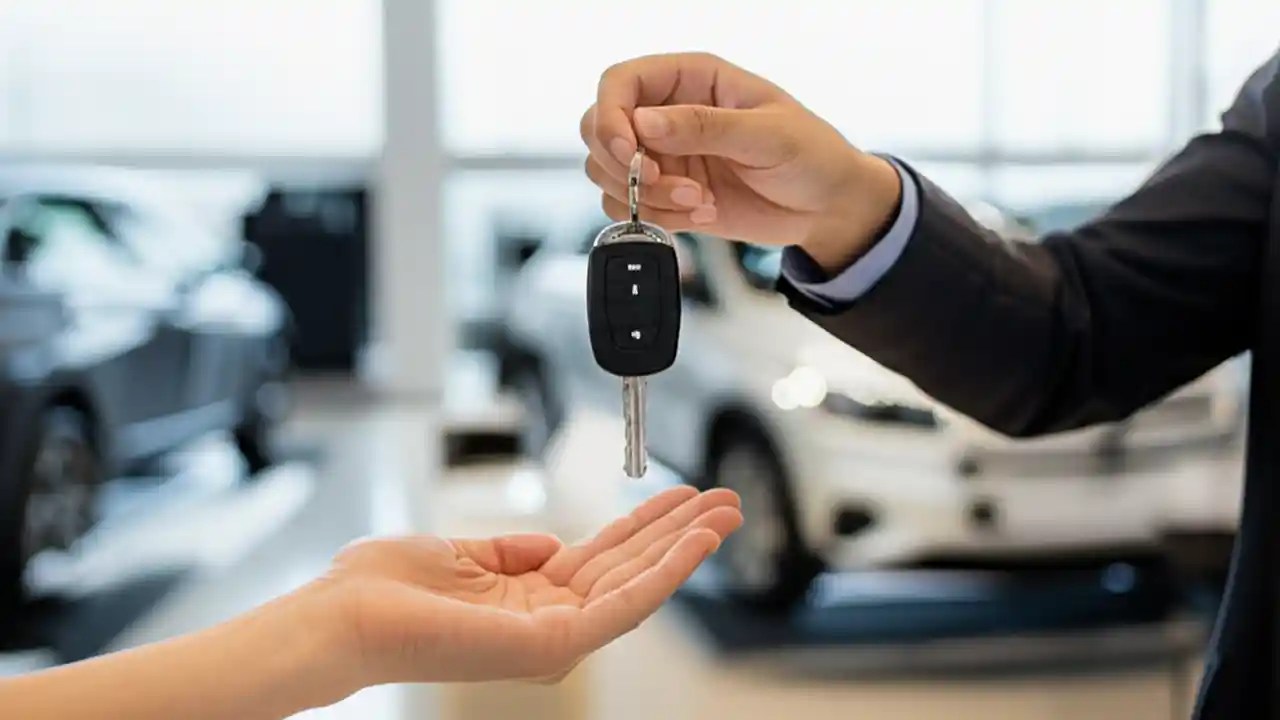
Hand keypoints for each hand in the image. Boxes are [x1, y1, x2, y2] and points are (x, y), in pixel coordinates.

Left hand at [309, 486, 740, 693]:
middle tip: (727, 501)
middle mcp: (548, 620)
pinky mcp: (553, 642)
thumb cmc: (382, 589)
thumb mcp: (462, 553)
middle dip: (681, 531)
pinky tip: (693, 542)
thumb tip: (555, 542)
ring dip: (686, 547)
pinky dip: (665, 571)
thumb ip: (513, 549)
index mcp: (528, 598)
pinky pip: (625, 602)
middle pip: (631, 568)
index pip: (605, 558)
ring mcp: (553, 636)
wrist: (344, 615)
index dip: (647, 525)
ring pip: (639, 584)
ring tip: (727, 514)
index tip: (681, 497)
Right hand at [581, 52, 901, 272]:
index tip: (629, 152)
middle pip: (599, 128)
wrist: (827, 207)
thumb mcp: (767, 133)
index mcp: (692, 79)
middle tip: (670, 185)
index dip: (611, 116)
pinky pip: (630, 207)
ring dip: (646, 197)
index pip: (620, 82)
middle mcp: (669, 114)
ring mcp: (665, 156)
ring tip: (698, 202)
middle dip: (625, 165)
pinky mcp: (668, 195)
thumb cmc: (811, 155)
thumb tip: (644, 123)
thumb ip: (704, 126)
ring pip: (608, 173)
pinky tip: (701, 215)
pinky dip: (658, 218)